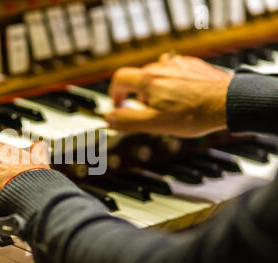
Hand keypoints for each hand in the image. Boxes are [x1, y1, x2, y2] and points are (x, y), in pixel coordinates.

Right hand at [106, 53, 233, 137]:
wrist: (229, 103)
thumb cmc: (194, 115)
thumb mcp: (155, 124)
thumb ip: (128, 120)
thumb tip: (108, 119)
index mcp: (149, 80)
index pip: (119, 79)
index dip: (114, 93)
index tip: (119, 104)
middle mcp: (162, 67)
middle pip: (138, 78)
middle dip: (137, 95)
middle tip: (146, 112)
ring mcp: (178, 64)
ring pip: (156, 75)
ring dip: (154, 90)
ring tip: (167, 107)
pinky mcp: (193, 65)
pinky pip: (174, 72)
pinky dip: (171, 84)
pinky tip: (182, 97)